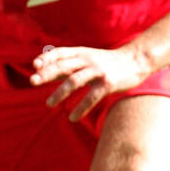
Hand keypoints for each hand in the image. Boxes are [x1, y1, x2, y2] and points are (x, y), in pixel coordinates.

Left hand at [30, 44, 151, 121]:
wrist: (137, 60)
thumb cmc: (107, 62)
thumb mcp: (87, 58)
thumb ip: (68, 64)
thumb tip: (43, 71)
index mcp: (81, 53)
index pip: (59, 53)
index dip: (47, 58)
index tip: (34, 66)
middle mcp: (88, 60)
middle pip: (63, 66)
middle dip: (47, 73)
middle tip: (32, 81)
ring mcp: (98, 71)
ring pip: (74, 81)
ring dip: (59, 93)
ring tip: (48, 104)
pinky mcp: (108, 83)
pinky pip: (91, 97)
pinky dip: (80, 108)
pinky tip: (72, 117)